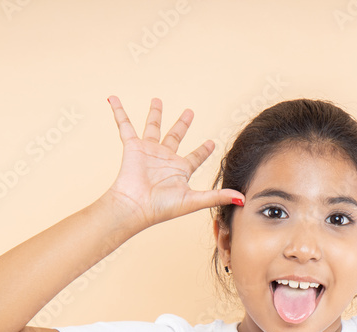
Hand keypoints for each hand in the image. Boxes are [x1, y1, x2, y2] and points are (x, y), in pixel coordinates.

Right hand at [101, 96, 243, 229]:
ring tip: (157, 100)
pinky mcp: (132, 147)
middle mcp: (165, 159)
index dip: (204, 150)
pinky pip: (125, 125)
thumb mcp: (194, 200)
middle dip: (182, 124)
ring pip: (153, 127)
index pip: (195, 157)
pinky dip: (119, 112)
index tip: (212, 142)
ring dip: (155, 114)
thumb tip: (243, 198)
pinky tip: (114, 99)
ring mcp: (148, 152)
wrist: (135, 207)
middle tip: (189, 112)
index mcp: (180, 170)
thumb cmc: (162, 208)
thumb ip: (217, 196)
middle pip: (175, 137)